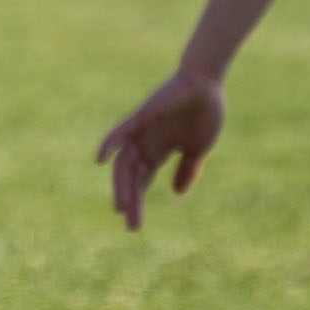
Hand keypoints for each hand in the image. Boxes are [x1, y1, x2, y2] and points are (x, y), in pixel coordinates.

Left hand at [96, 68, 225, 231]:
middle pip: (130, 176)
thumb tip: (177, 193)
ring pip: (124, 162)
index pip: (141, 180)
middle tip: (131, 225)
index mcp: (158, 151)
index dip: (136, 201)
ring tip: (122, 207)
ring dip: (122, 185)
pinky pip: (121, 131)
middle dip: (130, 200)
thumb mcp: (198, 148)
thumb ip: (187, 169)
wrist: (208, 84)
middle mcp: (145, 143)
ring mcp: (141, 130)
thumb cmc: (205, 111)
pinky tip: (100, 160)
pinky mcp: (142, 116)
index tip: (133, 225)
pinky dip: (109, 142)